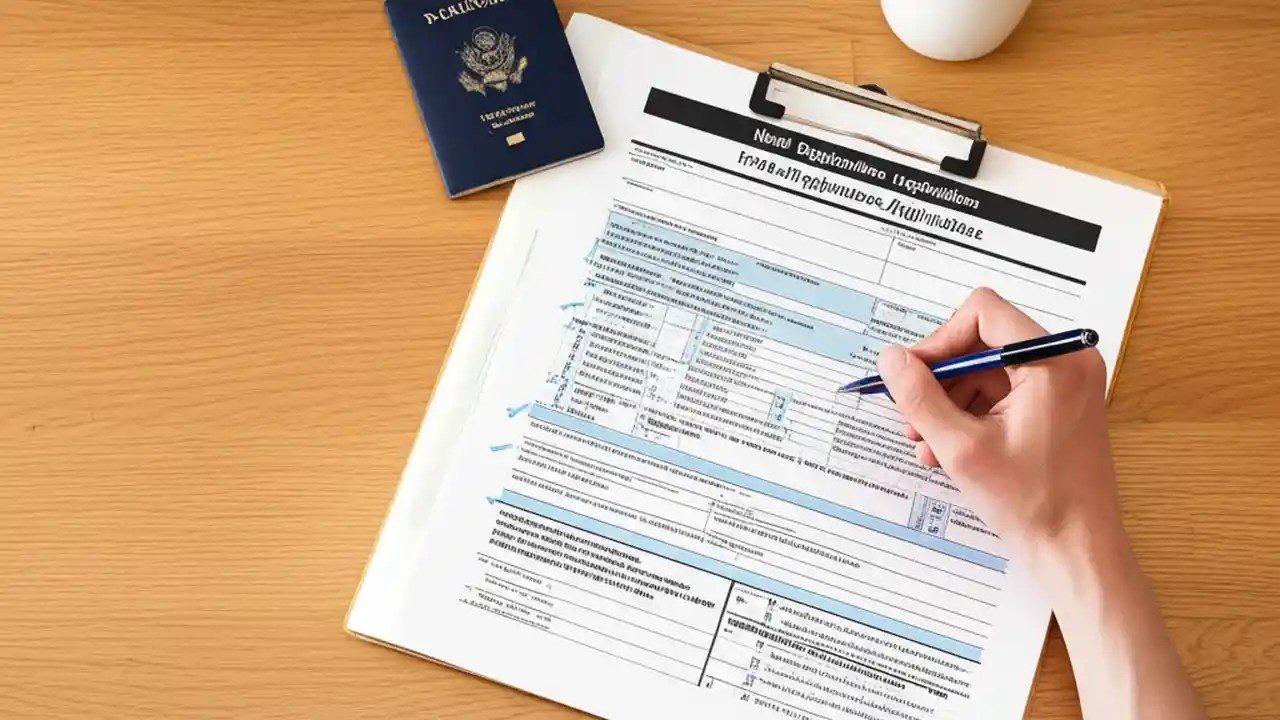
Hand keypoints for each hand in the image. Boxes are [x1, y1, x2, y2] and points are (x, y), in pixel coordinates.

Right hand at [876, 288, 1122, 550]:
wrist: (1077, 551)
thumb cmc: (1034, 503)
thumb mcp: (960, 448)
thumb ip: (920, 397)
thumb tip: (891, 359)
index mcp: (1054, 361)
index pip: (983, 313)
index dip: (940, 340)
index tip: (912, 375)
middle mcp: (1067, 362)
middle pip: (982, 343)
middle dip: (940, 380)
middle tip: (912, 415)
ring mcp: (1065, 385)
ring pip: (987, 371)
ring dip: (950, 403)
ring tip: (927, 444)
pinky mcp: (1058, 406)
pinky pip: (1002, 394)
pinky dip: (971, 416)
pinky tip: (948, 450)